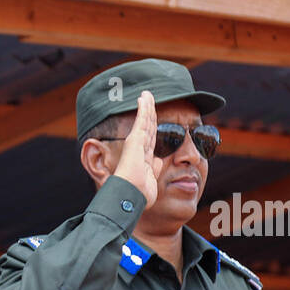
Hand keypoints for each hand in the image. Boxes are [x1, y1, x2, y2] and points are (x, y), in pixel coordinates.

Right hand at [112, 90, 161, 208]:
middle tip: (148, 98)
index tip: (154, 116)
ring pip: (144, 120)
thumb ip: (154, 168)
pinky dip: (143, 108)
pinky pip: (141, 120)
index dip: (152, 126)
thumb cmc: (139, 193)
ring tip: (147, 94)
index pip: (150, 137)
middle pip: (147, 126)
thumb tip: (159, 161)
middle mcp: (139, 148)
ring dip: (146, 106)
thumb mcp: (151, 179)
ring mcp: (136, 143)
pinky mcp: (135, 139)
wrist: (130, 195)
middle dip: (148, 112)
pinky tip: (144, 98)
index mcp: (143, 157)